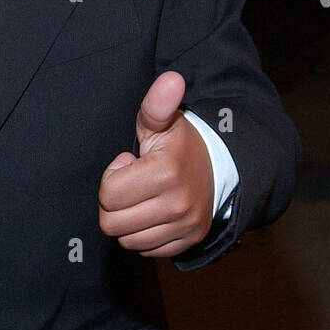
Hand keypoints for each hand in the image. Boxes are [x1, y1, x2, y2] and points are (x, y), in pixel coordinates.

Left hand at [98, 70, 213, 257]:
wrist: (220, 168)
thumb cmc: (180, 144)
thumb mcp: (164, 122)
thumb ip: (157, 104)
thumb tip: (171, 79)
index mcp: (166, 173)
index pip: (108, 194)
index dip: (112, 177)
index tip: (129, 164)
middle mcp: (177, 205)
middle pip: (112, 223)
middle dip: (114, 203)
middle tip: (132, 184)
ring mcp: (184, 227)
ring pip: (126, 240)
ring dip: (127, 221)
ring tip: (143, 198)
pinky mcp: (188, 242)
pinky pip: (145, 251)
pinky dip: (143, 235)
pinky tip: (152, 213)